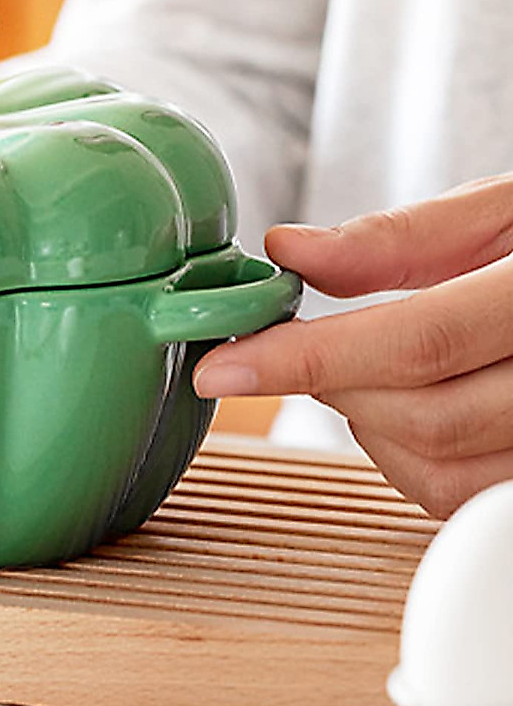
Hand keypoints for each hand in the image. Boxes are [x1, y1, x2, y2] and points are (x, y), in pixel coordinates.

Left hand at [193, 175, 512, 517]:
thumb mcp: (509, 207)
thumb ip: (400, 236)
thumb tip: (291, 251)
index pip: (419, 340)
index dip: (307, 358)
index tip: (222, 366)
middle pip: (423, 417)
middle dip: (336, 387)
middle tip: (305, 348)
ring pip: (441, 473)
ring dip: (369, 428)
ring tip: (367, 373)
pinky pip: (467, 498)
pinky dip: (413, 463)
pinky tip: (411, 410)